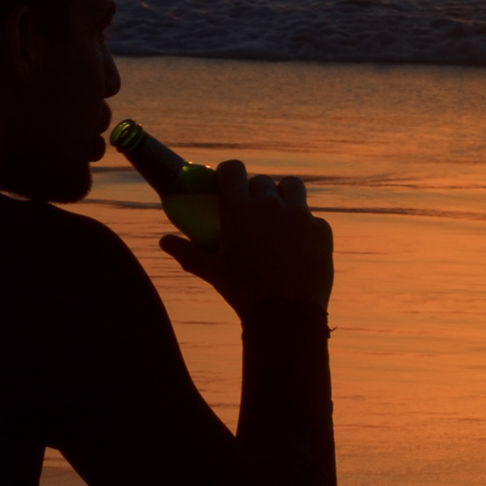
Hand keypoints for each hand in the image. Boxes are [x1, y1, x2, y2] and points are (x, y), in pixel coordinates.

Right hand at [162, 161, 333, 313]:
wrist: (286, 316)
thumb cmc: (243, 292)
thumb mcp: (212, 272)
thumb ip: (187, 252)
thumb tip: (164, 241)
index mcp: (239, 209)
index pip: (232, 168)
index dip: (229, 173)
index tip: (228, 184)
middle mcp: (269, 204)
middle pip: (261, 181)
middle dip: (255, 191)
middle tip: (252, 212)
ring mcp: (299, 214)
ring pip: (292, 187)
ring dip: (284, 196)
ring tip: (279, 217)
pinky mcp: (321, 229)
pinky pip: (311, 217)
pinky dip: (304, 226)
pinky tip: (298, 247)